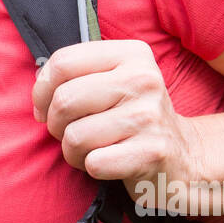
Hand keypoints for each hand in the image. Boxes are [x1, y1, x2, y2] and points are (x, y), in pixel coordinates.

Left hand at [31, 40, 203, 206]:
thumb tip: (38, 87)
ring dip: (72, 151)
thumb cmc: (133, 116)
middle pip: (64, 100)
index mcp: (132, 54)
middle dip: (55, 124)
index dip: (42, 90)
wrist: (184, 156)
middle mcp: (143, 80)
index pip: (63, 63)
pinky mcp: (151, 153)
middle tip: (70, 132)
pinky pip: (93, 163)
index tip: (46, 106)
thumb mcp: (113, 81)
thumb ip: (75, 74)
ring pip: (75, 136)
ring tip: (92, 148)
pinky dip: (91, 168)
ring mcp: (149, 117)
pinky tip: (108, 162)